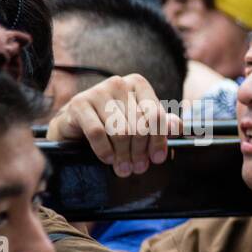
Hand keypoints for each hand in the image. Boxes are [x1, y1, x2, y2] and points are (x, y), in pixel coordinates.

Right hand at [46, 74, 180, 176]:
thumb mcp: (139, 121)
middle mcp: (118, 83)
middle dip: (139, 152)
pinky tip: (108, 159)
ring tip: (124, 168)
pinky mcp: (79, 104)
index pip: (156, 115)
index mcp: (138, 84)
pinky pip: (98, 133)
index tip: (157, 159)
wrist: (75, 123)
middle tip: (137, 168)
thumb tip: (176, 127)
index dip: (158, 140)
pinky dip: (105, 150)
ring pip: (120, 131)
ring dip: (124, 155)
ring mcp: (97, 91)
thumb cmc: (113, 123)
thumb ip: (160, 123)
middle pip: (138, 126)